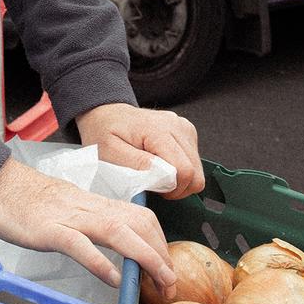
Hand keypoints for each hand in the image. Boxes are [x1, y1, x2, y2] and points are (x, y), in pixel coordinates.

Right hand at [0, 157, 173, 298]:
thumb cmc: (32, 201)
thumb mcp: (72, 211)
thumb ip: (94, 225)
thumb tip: (116, 243)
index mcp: (99, 206)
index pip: (143, 219)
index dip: (161, 244)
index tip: (168, 269)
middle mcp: (92, 210)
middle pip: (141, 226)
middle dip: (162, 256)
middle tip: (170, 284)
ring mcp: (72, 219)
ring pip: (120, 232)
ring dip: (146, 257)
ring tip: (160, 281)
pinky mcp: (49, 230)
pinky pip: (79, 245)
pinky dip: (99, 262)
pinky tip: (113, 279)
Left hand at [76, 101, 205, 197]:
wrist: (107, 113)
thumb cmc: (105, 133)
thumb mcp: (110, 152)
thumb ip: (137, 164)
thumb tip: (164, 176)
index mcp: (159, 131)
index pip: (184, 170)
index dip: (173, 189)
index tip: (155, 190)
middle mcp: (178, 126)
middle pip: (196, 172)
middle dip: (177, 187)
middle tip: (154, 184)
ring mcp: (185, 128)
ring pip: (198, 169)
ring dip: (179, 179)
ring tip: (155, 173)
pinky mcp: (188, 132)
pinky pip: (194, 161)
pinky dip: (180, 169)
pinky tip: (162, 164)